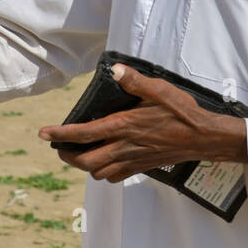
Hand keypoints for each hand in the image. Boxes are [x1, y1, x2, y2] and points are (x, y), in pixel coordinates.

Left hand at [37, 64, 247, 182]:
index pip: (84, 133)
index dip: (60, 134)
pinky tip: (105, 161)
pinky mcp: (142, 167)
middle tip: (59, 146)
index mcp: (124, 126)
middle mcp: (125, 147)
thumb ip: (135, 81)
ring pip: (98, 172)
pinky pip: (115, 177)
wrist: (204, 138)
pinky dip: (104, 172)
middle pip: (85, 161)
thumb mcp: (159, 90)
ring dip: (84, 165)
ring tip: (79, 152)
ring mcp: (133, 160)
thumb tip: (114, 70)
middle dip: (67, 155)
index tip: (43, 133)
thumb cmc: (182, 112)